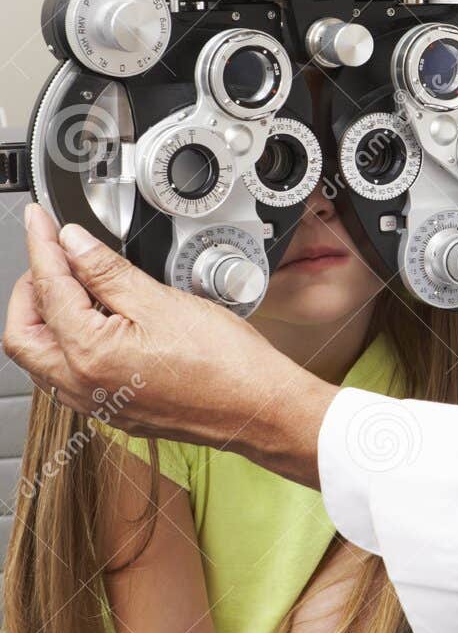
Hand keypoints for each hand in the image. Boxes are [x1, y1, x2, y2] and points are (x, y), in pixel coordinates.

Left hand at [3, 206, 330, 482]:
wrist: (259, 407)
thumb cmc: (225, 364)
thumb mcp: (161, 300)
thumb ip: (106, 271)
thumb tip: (72, 244)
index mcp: (90, 357)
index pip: (48, 290)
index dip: (42, 247)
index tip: (40, 222)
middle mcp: (85, 388)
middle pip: (23, 335)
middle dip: (30, 290)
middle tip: (51, 257)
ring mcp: (98, 404)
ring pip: (42, 361)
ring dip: (46, 321)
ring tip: (75, 286)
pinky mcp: (116, 410)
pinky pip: (69, 378)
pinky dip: (69, 345)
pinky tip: (97, 323)